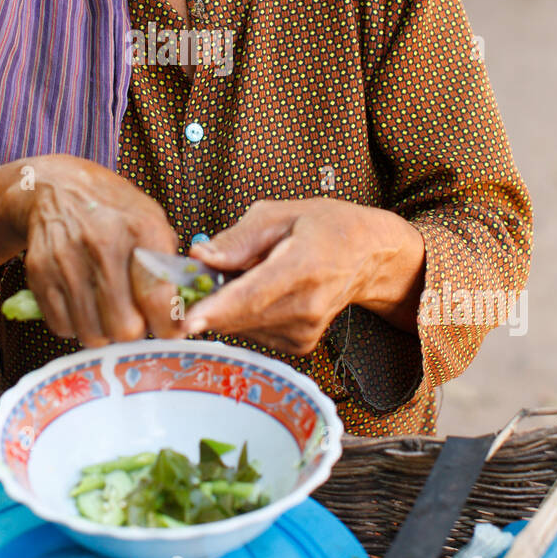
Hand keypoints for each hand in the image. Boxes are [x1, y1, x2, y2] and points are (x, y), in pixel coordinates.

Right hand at [5, 155, 184, 347]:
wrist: (58, 188)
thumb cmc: (113, 210)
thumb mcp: (152, 219)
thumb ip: (168, 265)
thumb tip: (181, 315)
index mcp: (142, 230)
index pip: (158, 299)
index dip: (168, 326)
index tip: (169, 329)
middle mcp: (103, 245)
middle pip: (124, 327)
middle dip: (133, 332)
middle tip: (135, 319)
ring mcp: (68, 261)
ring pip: (92, 334)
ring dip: (104, 332)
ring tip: (108, 312)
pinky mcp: (40, 274)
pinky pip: (63, 327)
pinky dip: (75, 325)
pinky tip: (84, 305)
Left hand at [182, 198, 425, 354]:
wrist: (368, 255)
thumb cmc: (325, 227)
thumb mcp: (280, 214)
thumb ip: (238, 238)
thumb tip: (200, 256)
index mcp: (303, 265)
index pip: (255, 293)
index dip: (219, 307)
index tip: (188, 320)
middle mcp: (307, 306)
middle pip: (241, 315)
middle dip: (207, 301)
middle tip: (192, 280)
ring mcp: (306, 330)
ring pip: (242, 326)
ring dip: (227, 306)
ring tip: (245, 274)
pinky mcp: (301, 344)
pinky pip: (253, 332)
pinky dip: (243, 314)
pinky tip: (259, 292)